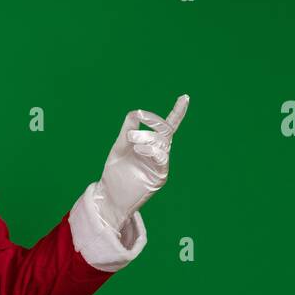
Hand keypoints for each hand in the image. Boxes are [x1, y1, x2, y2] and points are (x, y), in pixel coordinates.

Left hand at [94, 94, 189, 232]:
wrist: (109, 197)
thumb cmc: (114, 173)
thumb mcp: (119, 147)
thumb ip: (128, 130)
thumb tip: (137, 112)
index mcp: (150, 145)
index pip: (167, 127)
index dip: (177, 113)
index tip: (185, 97)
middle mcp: (158, 154)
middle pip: (165, 132)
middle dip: (153, 123)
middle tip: (135, 125)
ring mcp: (160, 165)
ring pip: (163, 143)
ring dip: (148, 137)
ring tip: (132, 140)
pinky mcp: (159, 177)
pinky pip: (162, 159)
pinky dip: (152, 150)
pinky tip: (140, 149)